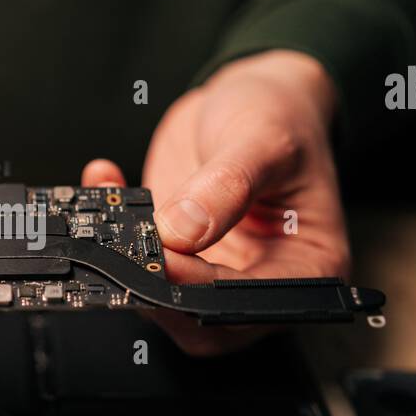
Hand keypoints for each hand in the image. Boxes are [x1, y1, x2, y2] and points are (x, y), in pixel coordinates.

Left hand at [83, 49, 350, 353]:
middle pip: (200, 319)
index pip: (248, 304)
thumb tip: (182, 230)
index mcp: (308, 267)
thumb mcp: (262, 140)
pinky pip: (135, 263)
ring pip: (159, 299)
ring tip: (112, 208)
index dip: (200, 289)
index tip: (163, 256)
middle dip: (154, 287)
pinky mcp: (177, 255)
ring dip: (123, 260)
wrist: (252, 96)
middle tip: (124, 242)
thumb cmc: (281, 117)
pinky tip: (107, 183)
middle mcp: (261, 280)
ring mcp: (214, 271)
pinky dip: (111, 228)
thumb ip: (227, 186)